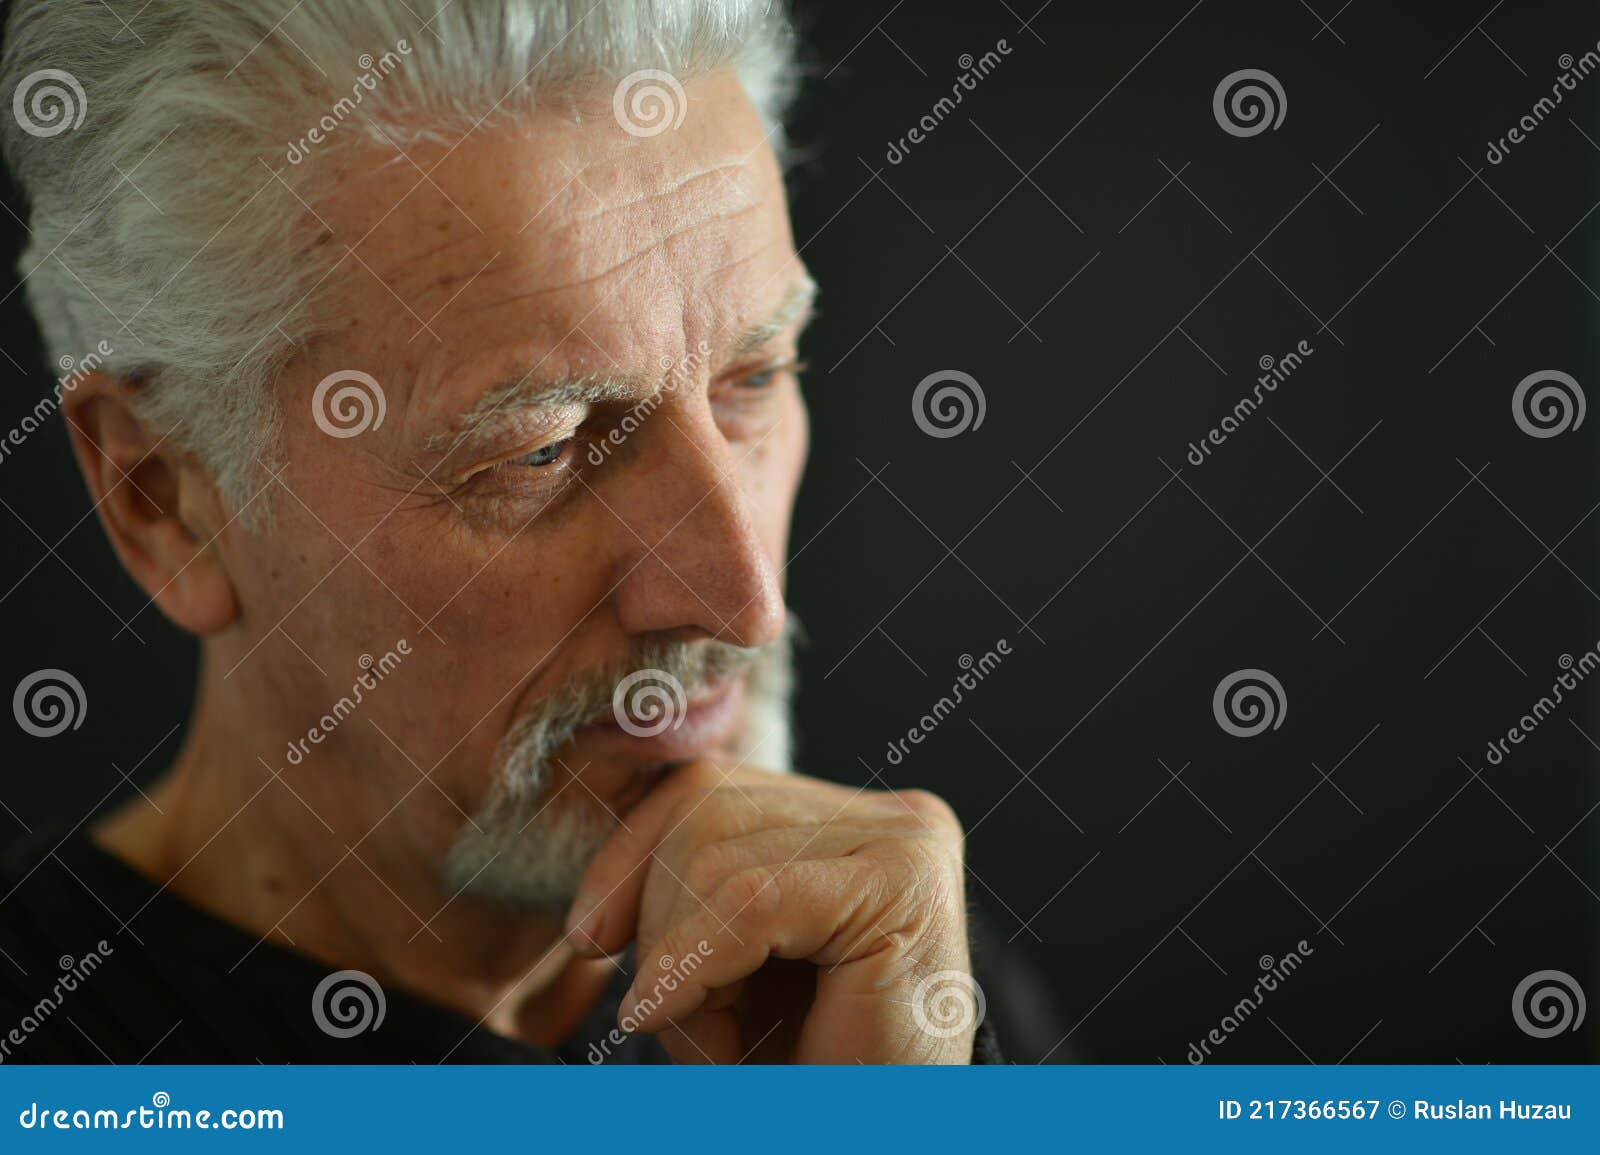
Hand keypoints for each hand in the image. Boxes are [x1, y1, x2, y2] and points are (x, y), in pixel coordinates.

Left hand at [564, 761, 975, 1062]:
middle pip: (706, 812)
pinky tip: (686, 1023)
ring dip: (685, 963)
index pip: (706, 790)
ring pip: (717, 859)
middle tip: (679, 1015)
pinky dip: (695, 965)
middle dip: (661, 920)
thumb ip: (684, 901)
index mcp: (849, 821)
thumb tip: (591, 911)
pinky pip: (752, 901)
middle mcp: (890, 816)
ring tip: (721, 1041)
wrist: (884, 1129)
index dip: (630, 857)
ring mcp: (904, 839)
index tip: (590, 937)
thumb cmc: (812, 1069)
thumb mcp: (727, 971)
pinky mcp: (899, 883)